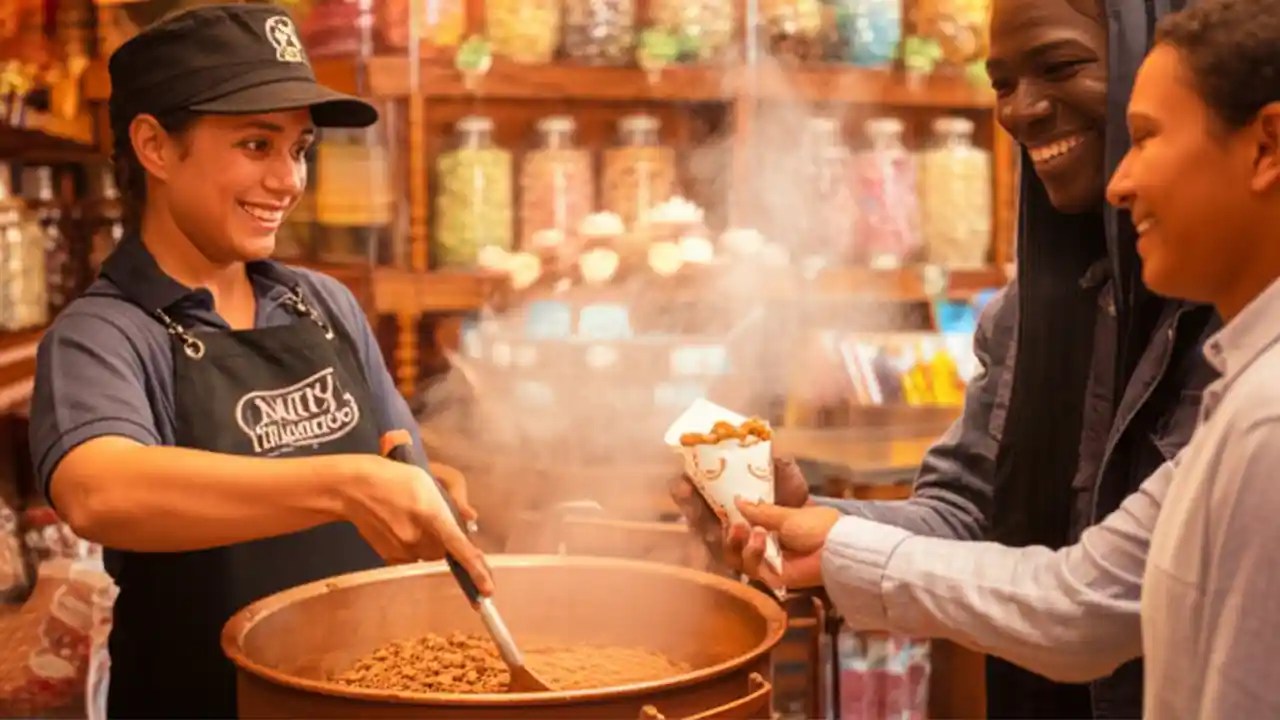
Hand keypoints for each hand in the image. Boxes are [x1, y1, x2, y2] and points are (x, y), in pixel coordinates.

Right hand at [340, 456, 494, 594]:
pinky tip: (402, 529)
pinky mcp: (390, 558)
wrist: (356, 489)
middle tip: (432, 520)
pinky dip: (414, 548)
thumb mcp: (431, 479)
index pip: (460, 549)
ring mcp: (404, 551)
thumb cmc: (396, 478)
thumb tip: (471, 519)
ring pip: (429, 556)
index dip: (477, 570)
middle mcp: (420, 539)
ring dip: (430, 545)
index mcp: (433, 516)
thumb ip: (455, 499)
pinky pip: (412, 559)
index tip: (488, 589)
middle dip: (447, 542)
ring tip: (413, 520)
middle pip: (446, 552)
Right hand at [668, 456, 809, 572]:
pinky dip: (750, 552)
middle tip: (694, 509)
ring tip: (740, 527)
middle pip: (701, 524)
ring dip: (727, 537)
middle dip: (693, 515)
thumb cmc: (812, 515)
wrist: (835, 544)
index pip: (704, 497)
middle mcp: (738, 528)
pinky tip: (760, 540)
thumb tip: (739, 491)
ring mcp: (746, 552)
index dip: (688, 492)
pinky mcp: (759, 572)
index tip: (683, 485)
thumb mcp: (789, 486)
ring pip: (720, 548)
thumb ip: (767, 479)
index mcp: (741, 505)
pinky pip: (744, 565)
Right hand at [732, 499, 841, 588]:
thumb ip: (760, 511)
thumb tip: (737, 499)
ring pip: (741, 560)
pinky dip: (752, 554)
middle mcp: (771, 547)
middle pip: (739, 548)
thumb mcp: (786, 515)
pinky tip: (758, 540)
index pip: (746, 529)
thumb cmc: (816, 526)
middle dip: (732, 537)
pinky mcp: (772, 579)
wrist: (836, 549)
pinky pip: (753, 569)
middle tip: (734, 526)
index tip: (727, 515)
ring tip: (746, 530)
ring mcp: (771, 564)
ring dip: (740, 544)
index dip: (734, 524)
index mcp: (776, 529)